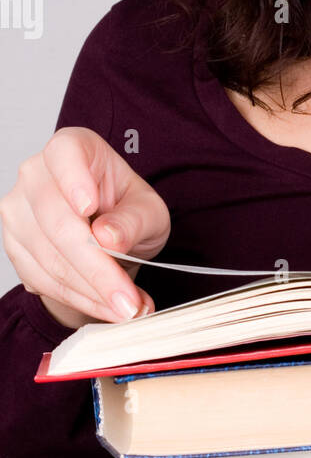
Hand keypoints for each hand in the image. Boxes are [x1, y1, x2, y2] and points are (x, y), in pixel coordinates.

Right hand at [0, 126, 170, 326]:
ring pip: (49, 258)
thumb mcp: (149, 210)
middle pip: (58, 222)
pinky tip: (106, 307)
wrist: (106, 237)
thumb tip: (108, 237)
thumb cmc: (127, 211)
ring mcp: (17, 210)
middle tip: (129, 300)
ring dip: (91, 292)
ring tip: (129, 309)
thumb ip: (134, 219)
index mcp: (73, 148)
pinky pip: (42, 278)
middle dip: (97, 269)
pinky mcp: (13, 246)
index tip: (90, 207)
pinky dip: (78, 299)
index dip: (74, 180)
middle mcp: (36, 174)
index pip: (65, 154)